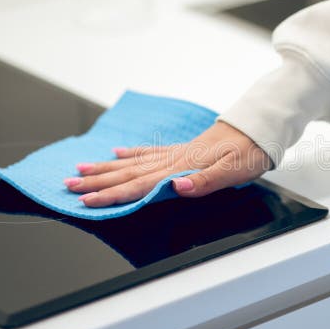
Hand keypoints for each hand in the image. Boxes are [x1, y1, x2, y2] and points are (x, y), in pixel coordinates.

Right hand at [63, 121, 270, 206]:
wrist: (260, 129)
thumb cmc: (250, 151)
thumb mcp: (235, 171)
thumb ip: (205, 181)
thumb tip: (176, 188)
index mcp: (183, 168)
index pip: (141, 185)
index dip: (113, 194)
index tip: (88, 200)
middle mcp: (174, 160)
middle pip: (128, 174)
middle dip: (97, 182)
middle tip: (69, 186)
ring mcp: (176, 154)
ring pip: (133, 164)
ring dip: (105, 169)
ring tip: (80, 171)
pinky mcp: (183, 150)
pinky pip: (149, 153)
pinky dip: (131, 155)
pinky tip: (116, 155)